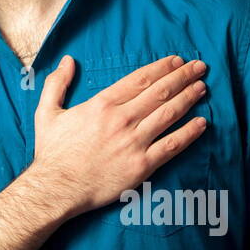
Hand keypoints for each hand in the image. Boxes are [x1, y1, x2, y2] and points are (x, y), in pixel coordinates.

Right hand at [31, 54, 208, 217]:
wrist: (56, 188)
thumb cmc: (52, 152)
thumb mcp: (46, 112)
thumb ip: (57, 83)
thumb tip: (68, 61)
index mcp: (102, 104)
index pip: (140, 79)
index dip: (162, 68)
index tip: (176, 61)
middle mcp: (122, 119)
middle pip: (160, 92)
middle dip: (183, 77)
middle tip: (199, 67)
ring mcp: (134, 142)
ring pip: (169, 114)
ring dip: (189, 98)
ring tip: (202, 88)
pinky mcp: (142, 165)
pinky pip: (172, 145)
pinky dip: (189, 133)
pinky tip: (202, 123)